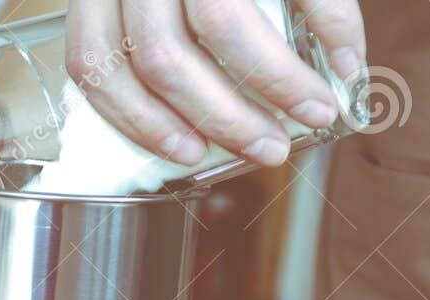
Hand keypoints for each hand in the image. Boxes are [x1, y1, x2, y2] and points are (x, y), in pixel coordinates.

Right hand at [66, 0, 364, 167]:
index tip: (320, 107)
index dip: (276, 75)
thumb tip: (345, 66)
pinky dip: (127, 115)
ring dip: (168, 128)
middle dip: (226, 116)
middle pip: (169, 56)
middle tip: (272, 145)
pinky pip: (87, 68)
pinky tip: (172, 141)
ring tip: (213, 153)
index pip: (226, 20)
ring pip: (123, 71)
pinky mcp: (84, 1)